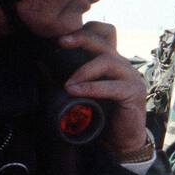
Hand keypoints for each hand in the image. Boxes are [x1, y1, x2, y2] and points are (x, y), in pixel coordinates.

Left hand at [58, 22, 148, 155]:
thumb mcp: (81, 94)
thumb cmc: (101, 117)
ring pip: (108, 61)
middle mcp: (122, 65)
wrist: (120, 143)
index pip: (104, 33)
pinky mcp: (134, 93)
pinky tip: (76, 92)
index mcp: (110, 62)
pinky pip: (113, 86)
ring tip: (68, 84)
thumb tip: (41, 65)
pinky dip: (93, 88)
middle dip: (81, 38)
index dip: (84, 31)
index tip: (60, 38)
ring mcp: (131, 78)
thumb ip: (68, 78)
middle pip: (104, 41)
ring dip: (84, 71)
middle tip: (60, 43)